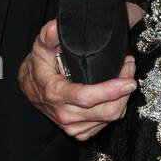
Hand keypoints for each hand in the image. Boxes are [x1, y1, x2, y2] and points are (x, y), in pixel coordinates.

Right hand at [18, 18, 137, 140]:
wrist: (30, 87)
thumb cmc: (39, 65)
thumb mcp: (41, 46)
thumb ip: (48, 36)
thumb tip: (54, 27)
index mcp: (56, 94)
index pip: (87, 97)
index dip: (110, 91)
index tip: (128, 81)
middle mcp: (65, 114)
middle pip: (106, 111)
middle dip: (124, 90)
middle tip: (129, 67)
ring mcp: (72, 126)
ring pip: (110, 118)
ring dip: (123, 98)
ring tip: (124, 75)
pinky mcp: (79, 132)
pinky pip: (106, 124)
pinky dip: (115, 108)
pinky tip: (113, 93)